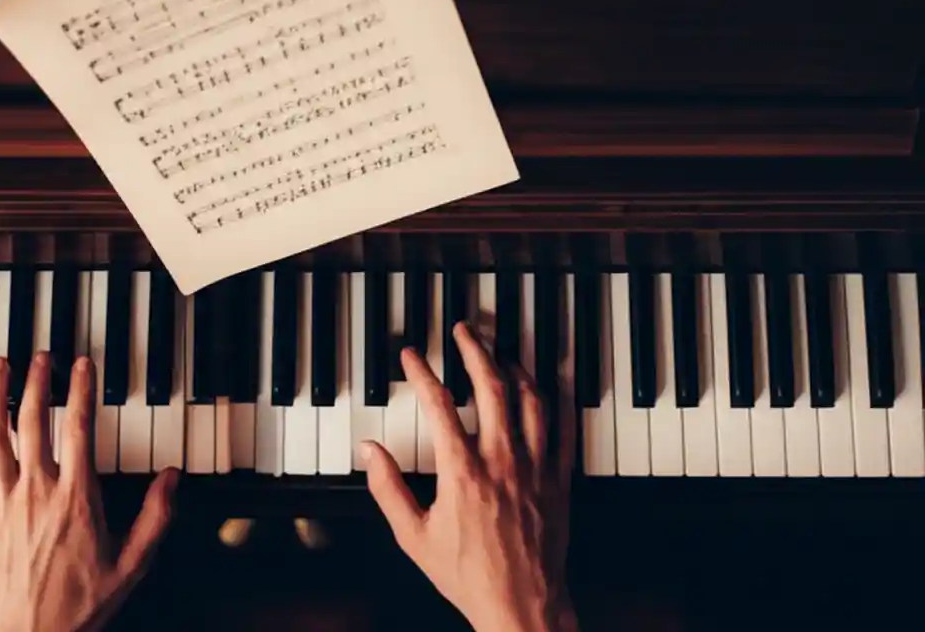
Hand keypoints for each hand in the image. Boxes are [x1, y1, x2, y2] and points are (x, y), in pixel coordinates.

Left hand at [0, 353, 178, 631]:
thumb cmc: (80, 604)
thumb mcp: (132, 564)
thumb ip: (156, 517)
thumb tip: (171, 478)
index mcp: (76, 498)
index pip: (78, 429)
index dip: (81, 390)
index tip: (82, 365)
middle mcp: (37, 492)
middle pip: (32, 422)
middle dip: (36, 382)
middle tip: (41, 356)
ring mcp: (5, 503)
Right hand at [363, 323, 576, 631]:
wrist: (521, 606)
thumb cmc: (467, 576)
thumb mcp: (413, 536)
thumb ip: (388, 489)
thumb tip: (369, 451)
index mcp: (463, 473)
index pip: (440, 406)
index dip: (422, 373)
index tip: (412, 355)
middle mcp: (502, 462)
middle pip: (492, 387)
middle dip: (475, 351)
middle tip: (464, 331)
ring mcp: (535, 469)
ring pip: (531, 400)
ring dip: (516, 367)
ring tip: (502, 352)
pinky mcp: (560, 481)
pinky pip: (565, 429)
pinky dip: (561, 398)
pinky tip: (555, 380)